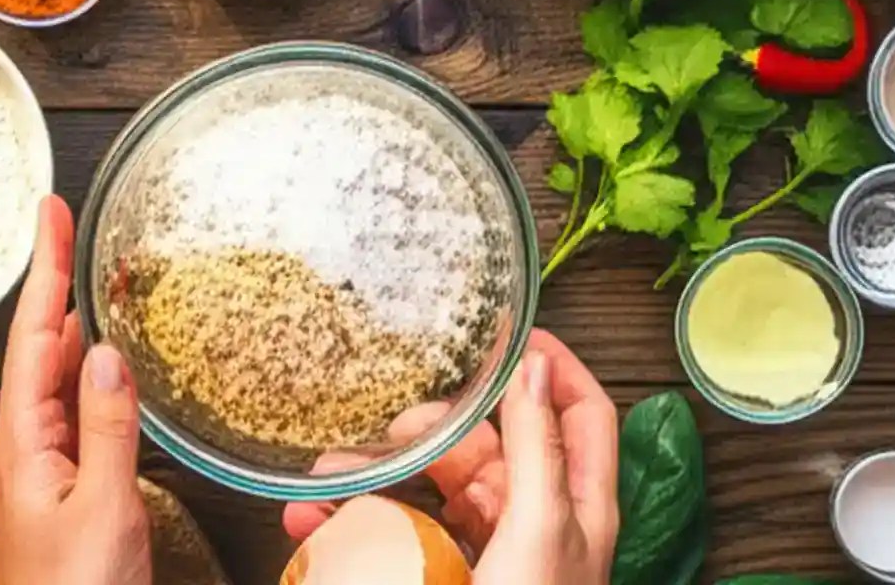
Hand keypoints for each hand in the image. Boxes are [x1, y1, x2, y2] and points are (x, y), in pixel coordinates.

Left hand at [0, 195, 150, 584]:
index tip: (49, 216)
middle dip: (56, 282)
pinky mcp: (70, 478)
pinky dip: (92, 369)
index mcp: (25, 441)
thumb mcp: (102, 506)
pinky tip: (107, 358)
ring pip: (58, 373)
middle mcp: (28, 442)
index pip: (33, 336)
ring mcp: (47, 460)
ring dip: (74, 321)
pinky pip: (78, 407)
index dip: (44, 271)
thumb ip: (109, 428)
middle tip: (72, 229)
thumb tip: (106, 352)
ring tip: (93, 276)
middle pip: (40, 344)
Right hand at [284, 329, 618, 584]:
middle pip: (487, 445)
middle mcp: (532, 521)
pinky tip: (314, 522)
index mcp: (576, 504)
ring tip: (330, 474)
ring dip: (375, 475)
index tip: (511, 334)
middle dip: (435, 425)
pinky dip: (349, 525)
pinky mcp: (435, 577)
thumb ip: (536, 448)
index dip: (554, 367)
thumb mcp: (540, 531)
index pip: (580, 414)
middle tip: (393, 424)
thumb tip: (535, 367)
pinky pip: (392, 536)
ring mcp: (481, 553)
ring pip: (427, 489)